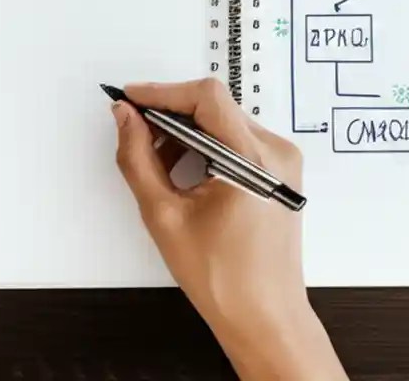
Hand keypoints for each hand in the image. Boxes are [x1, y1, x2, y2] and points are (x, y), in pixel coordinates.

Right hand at [112, 79, 346, 380]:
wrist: (265, 316)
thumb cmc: (221, 277)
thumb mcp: (164, 216)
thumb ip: (138, 159)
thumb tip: (124, 117)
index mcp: (254, 159)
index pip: (206, 97)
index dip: (162, 92)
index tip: (130, 99)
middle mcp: (276, 152)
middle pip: (216, 106)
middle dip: (171, 114)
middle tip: (135, 132)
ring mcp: (283, 162)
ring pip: (225, 123)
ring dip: (187, 132)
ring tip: (157, 161)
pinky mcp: (280, 173)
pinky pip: (238, 142)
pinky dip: (207, 147)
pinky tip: (183, 172)